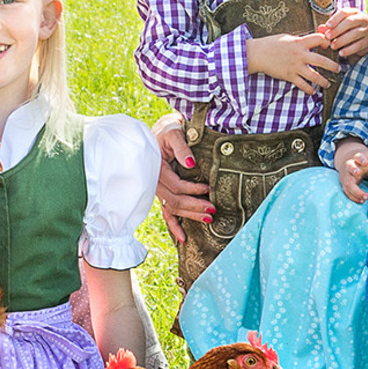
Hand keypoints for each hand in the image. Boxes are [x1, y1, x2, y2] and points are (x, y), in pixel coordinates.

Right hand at [152, 112, 210, 244]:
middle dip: (194, 207)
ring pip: (172, 208)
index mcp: (156, 168)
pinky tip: (183, 238)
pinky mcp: (162, 192)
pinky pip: (166, 212)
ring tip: (209, 219)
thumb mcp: (174, 133)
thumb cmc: (168, 130)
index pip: (176, 185)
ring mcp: (158, 189)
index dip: (192, 189)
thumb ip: (181, 148)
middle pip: (175, 200)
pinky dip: (173, 225)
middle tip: (213, 210)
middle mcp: (155, 182)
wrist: (160, 130)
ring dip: (189, 216)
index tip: (208, 189)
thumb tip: (191, 163)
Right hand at [246, 30, 340, 92]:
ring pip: (314, 76)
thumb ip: (300, 41)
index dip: (326, 41)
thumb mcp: (287, 38)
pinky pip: (302, 85)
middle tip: (338, 69)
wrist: (258, 53)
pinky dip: (309, 90)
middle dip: (332, 66)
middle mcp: (300, 55)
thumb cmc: (271, 44)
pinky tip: (313, 92)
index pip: (319, 39)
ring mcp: (295, 66)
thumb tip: (310, 41)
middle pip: (322, 61)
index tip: (328, 45)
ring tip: (327, 84)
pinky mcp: (289, 76)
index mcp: (300, 42)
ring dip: (323, 81)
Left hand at [320, 8, 367, 58]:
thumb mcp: (339, 27)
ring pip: (354, 34)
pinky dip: (348, 50)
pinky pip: (358, 45)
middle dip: (337, 29)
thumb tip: (320, 28)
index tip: (327, 26)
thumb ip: (330, 27)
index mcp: (354, 12)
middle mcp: (363, 19)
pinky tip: (341, 53)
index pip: (344, 12)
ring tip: (332, 46)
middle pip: (349, 22)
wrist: (363, 43)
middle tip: (327, 37)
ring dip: (341, 40)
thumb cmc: (347, 32)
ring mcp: (367, 30)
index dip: (335, 19)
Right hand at [335, 142, 367, 203]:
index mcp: (359, 158)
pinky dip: (353, 197)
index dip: (361, 159)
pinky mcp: (345, 184)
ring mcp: (346, 175)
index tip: (365, 163)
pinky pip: (346, 191)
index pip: (358, 156)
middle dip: (354, 174)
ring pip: (347, 183)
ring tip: (365, 198)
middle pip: (350, 169)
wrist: (352, 162)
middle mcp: (350, 166)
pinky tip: (361, 201)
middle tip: (359, 175)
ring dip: (355, 191)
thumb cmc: (367, 162)